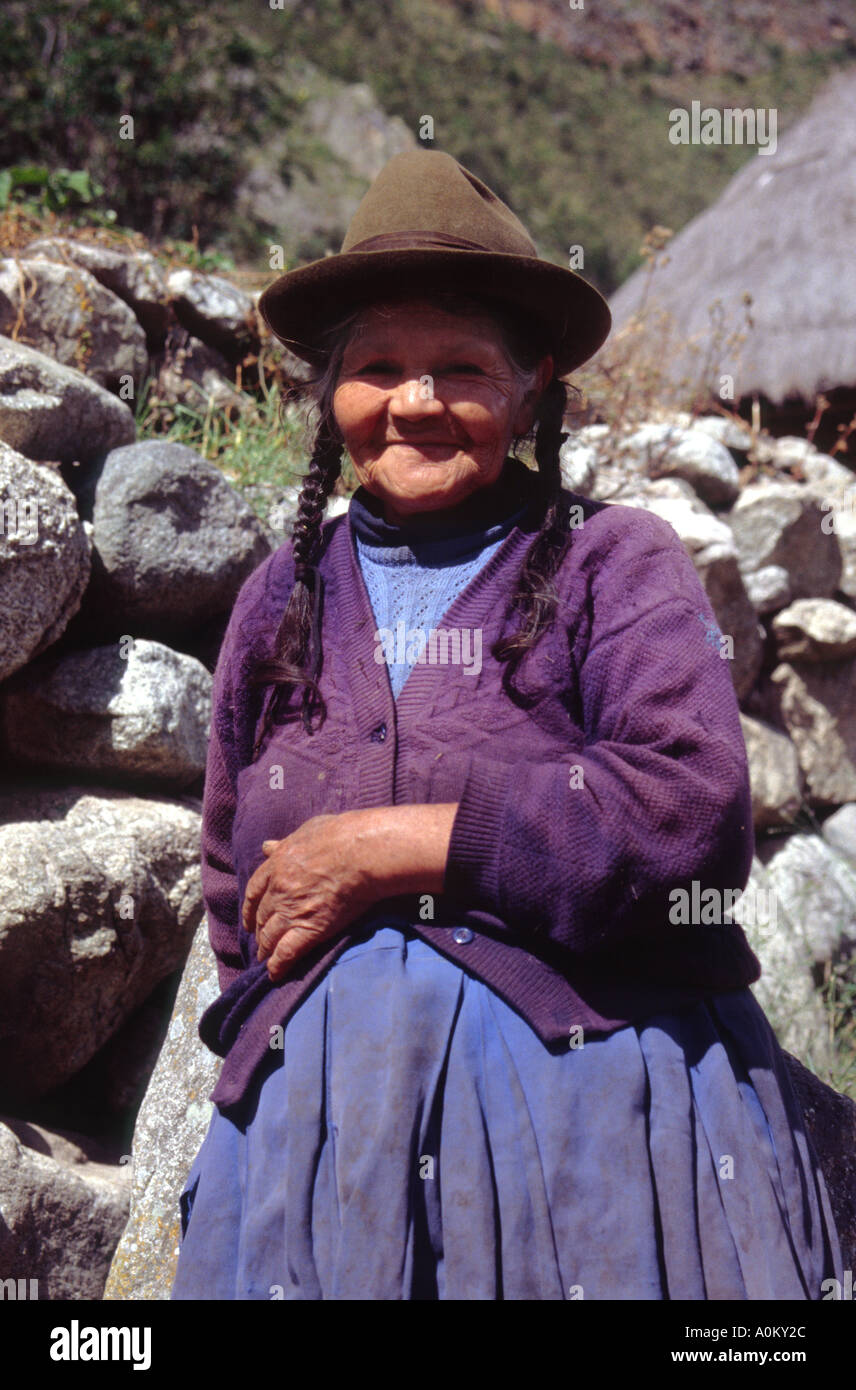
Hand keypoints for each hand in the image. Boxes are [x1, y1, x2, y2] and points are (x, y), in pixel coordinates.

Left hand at [242, 804, 458, 982]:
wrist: (360, 852)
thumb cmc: (340, 835)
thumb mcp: (306, 831)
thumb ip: (285, 843)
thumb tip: (267, 846)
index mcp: (277, 865)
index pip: (254, 891)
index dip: (250, 908)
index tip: (249, 918)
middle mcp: (279, 890)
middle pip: (262, 916)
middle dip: (259, 931)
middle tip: (259, 942)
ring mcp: (293, 910)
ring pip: (270, 936)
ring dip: (265, 950)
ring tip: (264, 960)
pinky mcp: (310, 929)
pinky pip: (287, 953)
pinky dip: (278, 966)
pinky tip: (275, 975)